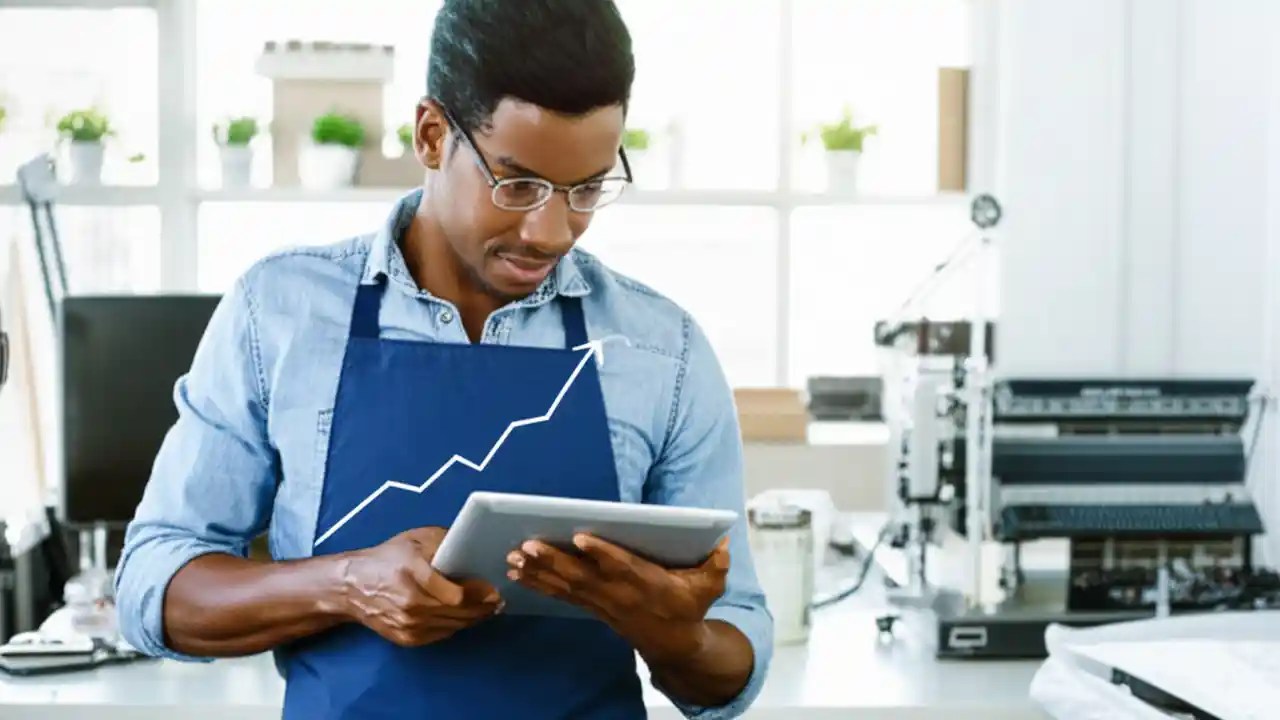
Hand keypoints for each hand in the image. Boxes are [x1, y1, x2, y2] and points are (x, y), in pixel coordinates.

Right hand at [341, 527, 500, 646]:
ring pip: (453, 625)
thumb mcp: (416, 539)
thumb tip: (476, 548)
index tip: (493, 589)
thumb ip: (446, 542)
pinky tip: (466, 616)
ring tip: (488, 608)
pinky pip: (442, 634)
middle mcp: (410, 602)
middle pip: (458, 612)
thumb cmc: (388, 558)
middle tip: (498, 600)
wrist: (351, 586)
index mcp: (413, 572)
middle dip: (483, 608)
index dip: (478, 594)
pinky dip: (457, 625)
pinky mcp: (406, 638)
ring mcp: (407, 624)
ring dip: (474, 618)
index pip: (454, 594)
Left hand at [508, 534, 729, 662]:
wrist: (674, 644)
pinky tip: (516, 572)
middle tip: (527, 544)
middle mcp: (620, 594)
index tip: (581, 536)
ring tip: (512, 556)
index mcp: (647, 584)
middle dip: (553, 560)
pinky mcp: (592, 606)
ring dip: (537, 571)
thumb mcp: (711, 585)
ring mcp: (603, 602)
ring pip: (566, 586)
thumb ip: (716, 563)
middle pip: (582, 576)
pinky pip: (561, 594)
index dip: (602, 552)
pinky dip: (537, 583)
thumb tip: (724, 541)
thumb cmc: (689, 605)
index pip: (621, 566)